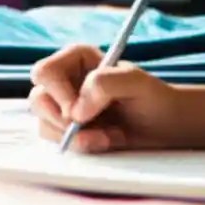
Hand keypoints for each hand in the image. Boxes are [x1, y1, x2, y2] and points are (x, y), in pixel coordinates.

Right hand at [29, 45, 181, 152]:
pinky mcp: (69, 129)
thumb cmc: (154, 98)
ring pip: (44, 123)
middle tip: (89, 129)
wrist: (166, 126)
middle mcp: (65, 81)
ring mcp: (64, 106)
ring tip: (108, 137)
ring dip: (75, 136)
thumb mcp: (137, 82)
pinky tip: (105, 141)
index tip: (78, 113)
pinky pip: (57, 140)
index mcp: (76, 59)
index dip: (57, 94)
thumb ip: (104, 84)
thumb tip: (75, 111)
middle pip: (38, 99)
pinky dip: (81, 145)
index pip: (45, 72)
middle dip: (62, 121)